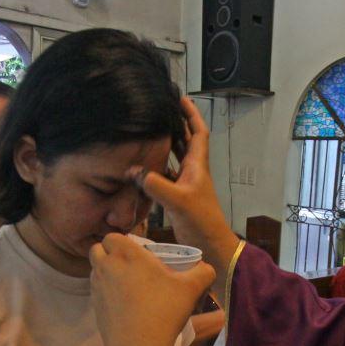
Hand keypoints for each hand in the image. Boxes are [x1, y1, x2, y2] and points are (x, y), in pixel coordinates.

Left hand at [89, 234, 215, 345]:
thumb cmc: (164, 310)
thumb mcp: (191, 288)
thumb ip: (203, 272)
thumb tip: (206, 268)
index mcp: (126, 254)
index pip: (112, 235)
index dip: (123, 240)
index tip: (137, 251)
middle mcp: (106, 266)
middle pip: (98, 249)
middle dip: (110, 252)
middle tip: (130, 264)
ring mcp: (97, 287)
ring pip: (96, 270)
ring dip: (107, 271)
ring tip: (128, 284)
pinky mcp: (94, 307)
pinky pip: (97, 290)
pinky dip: (106, 291)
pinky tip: (125, 304)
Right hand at [129, 98, 238, 277]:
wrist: (212, 247)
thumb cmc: (201, 222)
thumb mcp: (178, 201)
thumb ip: (156, 185)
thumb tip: (133, 170)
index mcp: (197, 167)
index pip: (197, 133)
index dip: (191, 115)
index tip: (181, 98)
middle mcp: (193, 172)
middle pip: (185, 141)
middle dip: (175, 124)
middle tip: (160, 110)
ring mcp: (186, 185)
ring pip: (174, 158)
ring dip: (164, 145)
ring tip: (148, 132)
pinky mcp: (177, 198)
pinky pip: (165, 176)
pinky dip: (154, 169)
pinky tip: (140, 168)